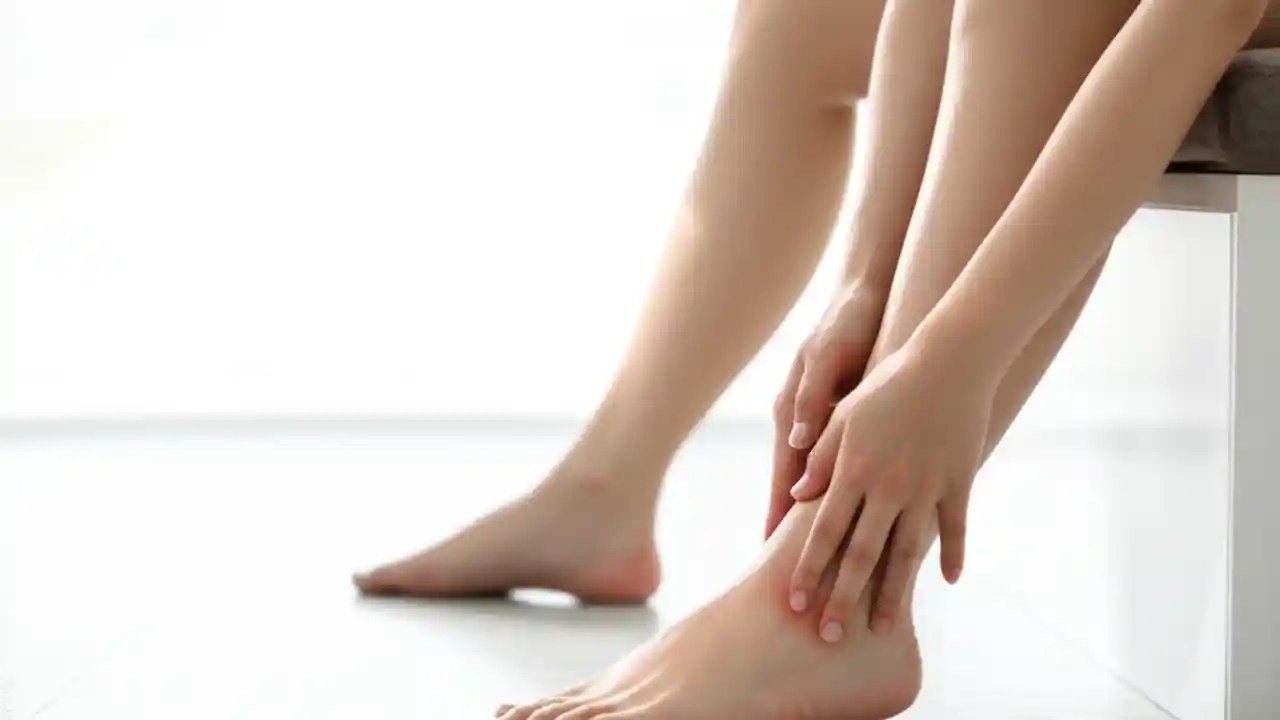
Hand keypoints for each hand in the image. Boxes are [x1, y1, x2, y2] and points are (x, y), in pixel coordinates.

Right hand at [766, 283, 886, 538]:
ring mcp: (819, 423)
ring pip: (817, 481)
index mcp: (794, 412)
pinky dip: (836, 490)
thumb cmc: (844, 325)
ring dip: (815, 516)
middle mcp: (802, 424)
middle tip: (789, 566)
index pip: (786, 473)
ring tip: (815, 554)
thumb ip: (809, 399)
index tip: (772, 546)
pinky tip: (846, 513)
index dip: (781, 510)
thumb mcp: (824, 358)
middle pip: (798, 487)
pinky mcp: (840, 418)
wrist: (866, 298)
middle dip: (794, 527)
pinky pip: (837, 464)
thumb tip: (795, 441)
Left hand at [786, 345, 996, 641]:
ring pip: (906, 552)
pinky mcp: (959, 483)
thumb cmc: (887, 385)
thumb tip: (797, 494)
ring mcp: (926, 488)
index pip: (824, 531)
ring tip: (882, 625)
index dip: (809, 568)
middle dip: (843, 597)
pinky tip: (945, 581)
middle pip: (861, 553)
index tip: (796, 602)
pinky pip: (955, 529)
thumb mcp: (844, 418)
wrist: (947, 362)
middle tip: (829, 634)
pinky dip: (952, 556)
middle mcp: (886, 486)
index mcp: (853, 470)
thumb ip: (821, 459)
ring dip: (892, 592)